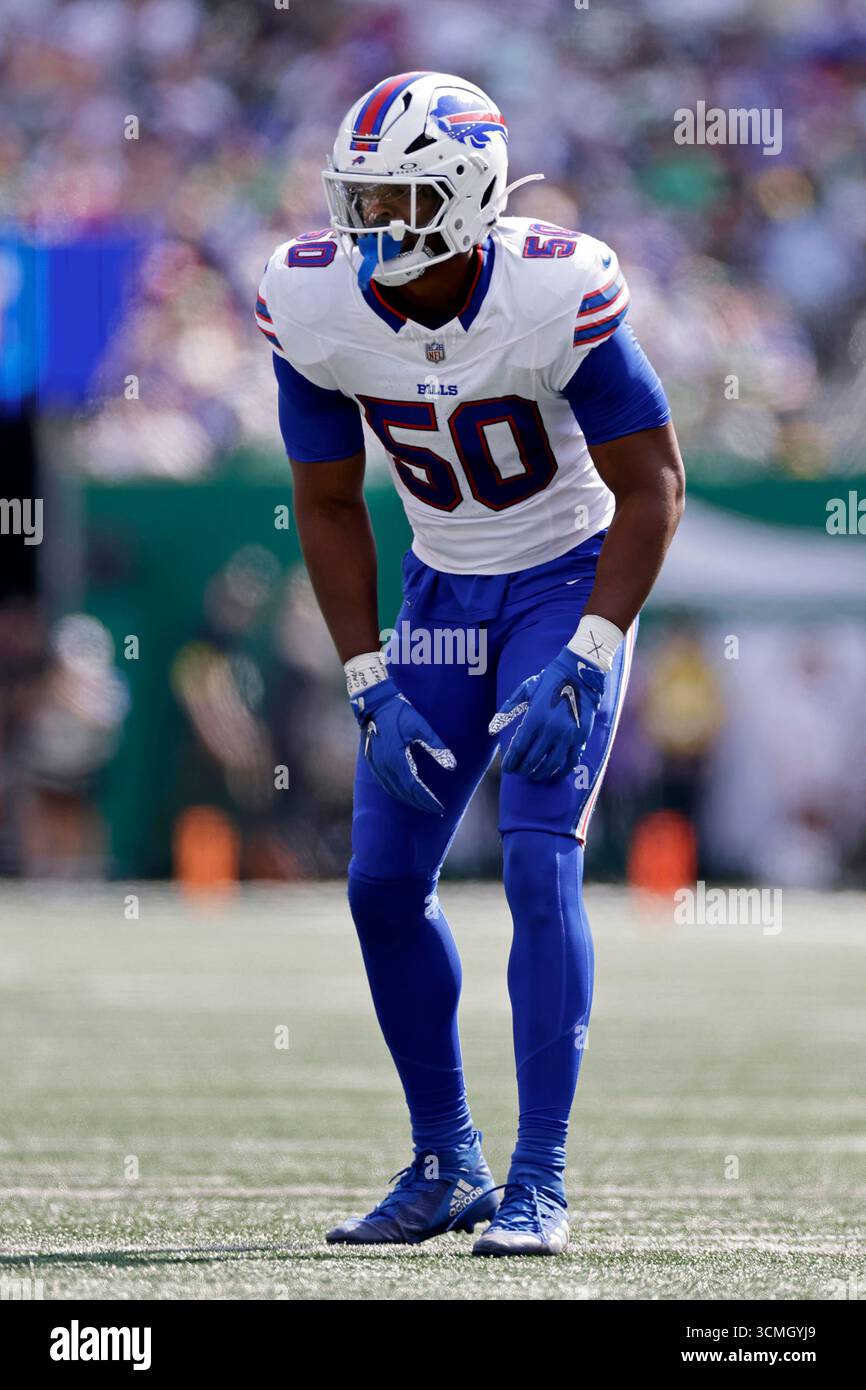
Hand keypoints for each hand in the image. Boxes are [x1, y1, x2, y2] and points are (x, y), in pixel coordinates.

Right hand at [351, 677, 455, 813]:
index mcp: (396, 760)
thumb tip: (453, 765)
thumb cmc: (399, 713)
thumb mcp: (421, 727)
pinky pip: (385, 783)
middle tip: (434, 809)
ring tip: (421, 804)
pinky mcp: (372, 762)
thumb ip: (436, 746)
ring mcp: (376, 765)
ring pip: (393, 790)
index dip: (426, 799)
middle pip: (403, 793)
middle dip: (419, 803)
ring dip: (407, 799)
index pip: (414, 787)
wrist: (375, 703)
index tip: (439, 807)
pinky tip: (404, 792)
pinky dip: (396, 791)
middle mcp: (384, 766)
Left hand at [490, 647, 604, 781]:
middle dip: (522, 769)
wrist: (579, 674)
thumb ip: (508, 709)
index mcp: (534, 718)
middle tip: (519, 772)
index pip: (518, 748)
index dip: (511, 762)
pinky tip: (554, 774)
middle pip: (532, 760)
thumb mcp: (525, 690)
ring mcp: (567, 735)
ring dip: (539, 774)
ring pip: (550, 765)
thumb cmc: (549, 681)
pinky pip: (570, 762)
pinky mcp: (580, 737)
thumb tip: (492, 728)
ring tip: (533, 775)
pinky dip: (561, 772)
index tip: (507, 769)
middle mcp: (550, 730)